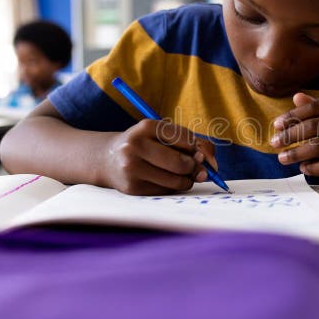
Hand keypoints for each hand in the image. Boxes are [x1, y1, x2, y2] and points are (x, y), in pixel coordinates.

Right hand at [100, 119, 216, 194]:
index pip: (185, 139)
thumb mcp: (162, 134)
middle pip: (180, 162)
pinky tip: (167, 181)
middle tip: (196, 168)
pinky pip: (165, 191)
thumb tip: (209, 163)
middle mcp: (135, 146)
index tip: (195, 151)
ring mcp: (132, 168)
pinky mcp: (132, 187)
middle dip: (194, 167)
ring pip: (175, 180)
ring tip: (185, 176)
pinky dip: (173, 188)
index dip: (196, 148)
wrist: (108, 159)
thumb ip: (190, 143)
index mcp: (146, 126)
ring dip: (187, 180)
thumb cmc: (146, 144)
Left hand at [270, 93, 318, 182]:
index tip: (277, 124)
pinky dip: (313, 167)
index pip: (315, 108)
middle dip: (290, 135)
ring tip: (283, 158)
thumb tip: (296, 97)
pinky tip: (303, 168)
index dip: (293, 116)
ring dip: (296, 153)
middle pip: (314, 127)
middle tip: (274, 143)